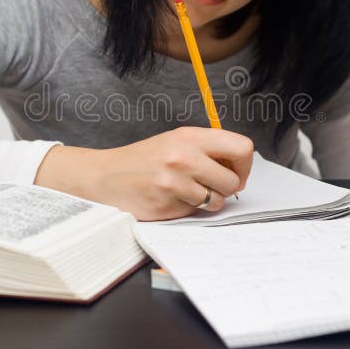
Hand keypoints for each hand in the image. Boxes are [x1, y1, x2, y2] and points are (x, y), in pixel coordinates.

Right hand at [34, 127, 253, 220]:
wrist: (105, 176)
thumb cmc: (144, 160)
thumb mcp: (175, 142)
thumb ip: (206, 150)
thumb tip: (240, 167)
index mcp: (190, 136)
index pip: (242, 148)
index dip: (244, 165)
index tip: (234, 172)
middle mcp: (183, 156)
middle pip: (233, 180)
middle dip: (227, 188)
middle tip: (212, 187)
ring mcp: (174, 182)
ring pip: (217, 200)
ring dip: (208, 201)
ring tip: (188, 192)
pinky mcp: (166, 204)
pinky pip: (195, 212)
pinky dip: (188, 209)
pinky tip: (171, 199)